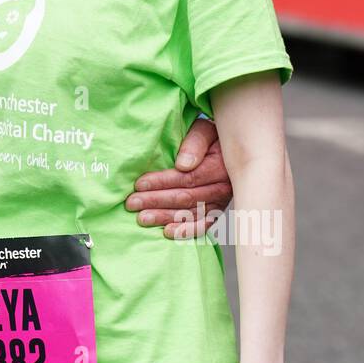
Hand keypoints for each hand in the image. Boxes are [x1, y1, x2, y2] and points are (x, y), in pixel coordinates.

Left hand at [124, 115, 232, 237]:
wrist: (231, 148)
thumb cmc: (212, 137)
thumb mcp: (204, 130)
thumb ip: (194, 143)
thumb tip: (183, 164)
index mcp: (220, 166)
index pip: (187, 178)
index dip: (162, 182)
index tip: (139, 184)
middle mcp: (223, 187)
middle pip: (186, 197)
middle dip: (156, 201)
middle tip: (132, 203)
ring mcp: (221, 202)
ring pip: (190, 213)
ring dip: (165, 217)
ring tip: (142, 218)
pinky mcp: (217, 212)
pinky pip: (202, 225)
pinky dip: (185, 230)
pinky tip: (167, 232)